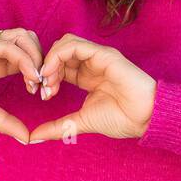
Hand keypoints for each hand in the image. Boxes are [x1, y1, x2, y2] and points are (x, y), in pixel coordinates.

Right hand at [0, 29, 45, 143]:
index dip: (42, 75)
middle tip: (43, 87)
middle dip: (44, 63)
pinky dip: (23, 58)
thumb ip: (3, 121)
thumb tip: (26, 138)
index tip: (43, 95)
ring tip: (35, 80)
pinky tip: (27, 76)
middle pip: (33, 43)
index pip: (30, 61)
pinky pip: (7, 44)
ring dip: (36, 57)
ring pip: (24, 37)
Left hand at [28, 33, 156, 141]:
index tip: (43, 95)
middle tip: (41, 87)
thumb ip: (58, 127)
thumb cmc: (121, 119)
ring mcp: (98, 57)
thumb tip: (34, 136)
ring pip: (64, 43)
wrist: (145, 119)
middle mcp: (91, 63)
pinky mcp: (104, 54)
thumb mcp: (80, 122)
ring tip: (46, 79)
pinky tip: (52, 73)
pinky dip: (58, 55)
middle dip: (45, 67)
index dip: (46, 77)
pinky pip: (74, 45)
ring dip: (50, 59)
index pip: (59, 66)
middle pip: (59, 52)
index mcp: (87, 76)